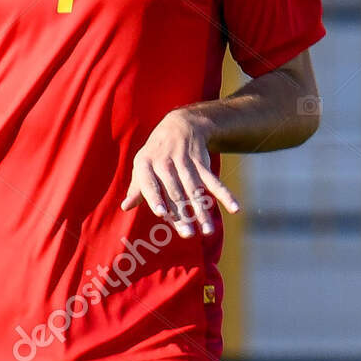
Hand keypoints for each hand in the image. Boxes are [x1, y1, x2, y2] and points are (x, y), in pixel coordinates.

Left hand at [121, 109, 239, 237]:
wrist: (180, 125)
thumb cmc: (156, 153)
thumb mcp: (143, 165)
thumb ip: (137, 188)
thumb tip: (125, 207)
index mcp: (146, 165)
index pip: (151, 184)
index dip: (156, 199)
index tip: (162, 214)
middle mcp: (166, 163)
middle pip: (176, 193)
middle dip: (183, 214)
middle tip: (188, 234)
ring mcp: (185, 162)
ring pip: (195, 190)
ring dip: (202, 211)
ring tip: (207, 231)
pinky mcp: (202, 163)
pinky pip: (214, 181)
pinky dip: (225, 195)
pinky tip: (234, 208)